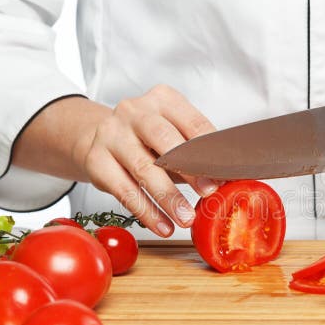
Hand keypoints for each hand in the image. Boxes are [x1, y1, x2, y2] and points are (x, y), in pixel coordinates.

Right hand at [73, 85, 218, 236]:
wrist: (100, 137)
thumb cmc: (148, 140)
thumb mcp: (175, 137)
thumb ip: (198, 154)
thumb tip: (228, 183)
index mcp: (163, 99)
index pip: (192, 123)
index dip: (209, 152)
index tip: (223, 176)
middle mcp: (134, 111)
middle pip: (164, 141)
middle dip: (189, 170)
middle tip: (207, 194)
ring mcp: (111, 133)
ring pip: (143, 169)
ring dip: (168, 198)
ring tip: (186, 219)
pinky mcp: (96, 160)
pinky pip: (124, 191)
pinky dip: (147, 212)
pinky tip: (163, 225)